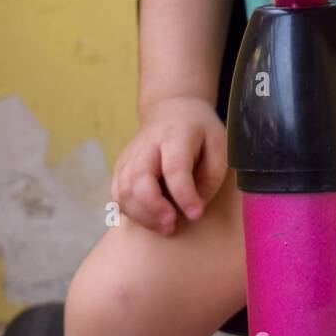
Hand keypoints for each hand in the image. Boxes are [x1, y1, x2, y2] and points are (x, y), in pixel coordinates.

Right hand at [110, 97, 226, 233]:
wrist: (171, 109)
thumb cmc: (199, 131)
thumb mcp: (219, 144)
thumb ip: (211, 176)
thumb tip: (195, 206)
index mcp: (176, 135)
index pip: (175, 166)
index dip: (184, 193)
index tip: (195, 214)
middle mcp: (148, 144)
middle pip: (139, 177)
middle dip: (152, 207)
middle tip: (171, 224)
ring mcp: (130, 155)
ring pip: (123, 189)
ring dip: (141, 214)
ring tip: (165, 226)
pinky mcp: (121, 167)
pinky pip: (117, 194)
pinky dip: (130, 212)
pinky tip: (150, 218)